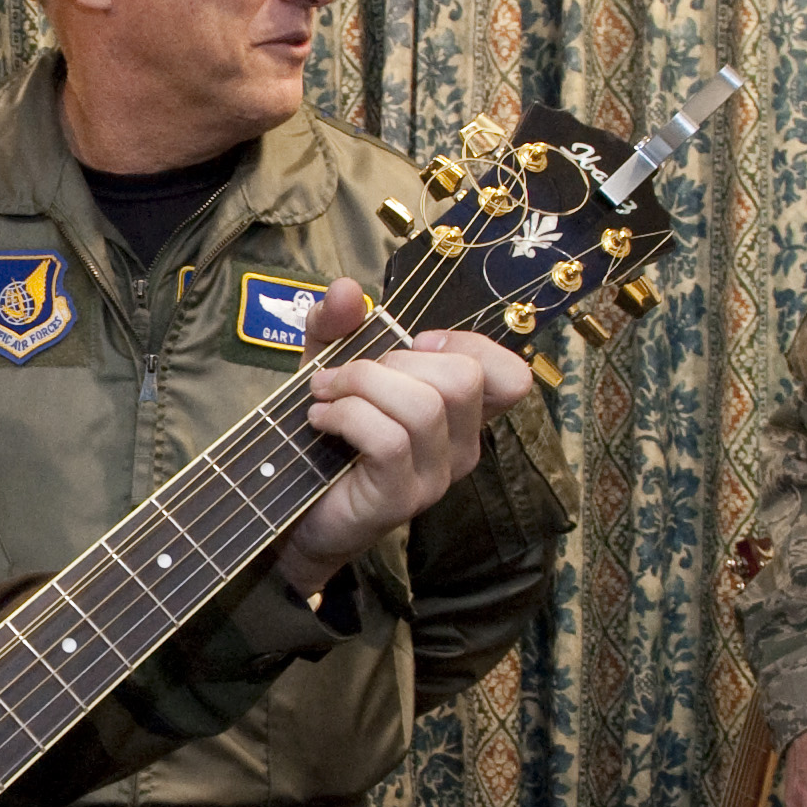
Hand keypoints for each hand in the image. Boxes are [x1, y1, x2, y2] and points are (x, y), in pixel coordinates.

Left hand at [274, 281, 533, 595]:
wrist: (294, 518)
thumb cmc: (324, 441)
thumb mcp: (332, 369)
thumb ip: (339, 326)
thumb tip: (346, 288)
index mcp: (461, 416)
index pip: (512, 376)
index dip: (469, 344)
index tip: (414, 344)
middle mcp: (461, 448)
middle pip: (463, 378)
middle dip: (395, 360)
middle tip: (347, 377)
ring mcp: (436, 478)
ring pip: (424, 405)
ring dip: (361, 385)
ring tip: (323, 395)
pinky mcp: (402, 499)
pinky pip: (389, 439)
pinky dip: (346, 415)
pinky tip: (319, 419)